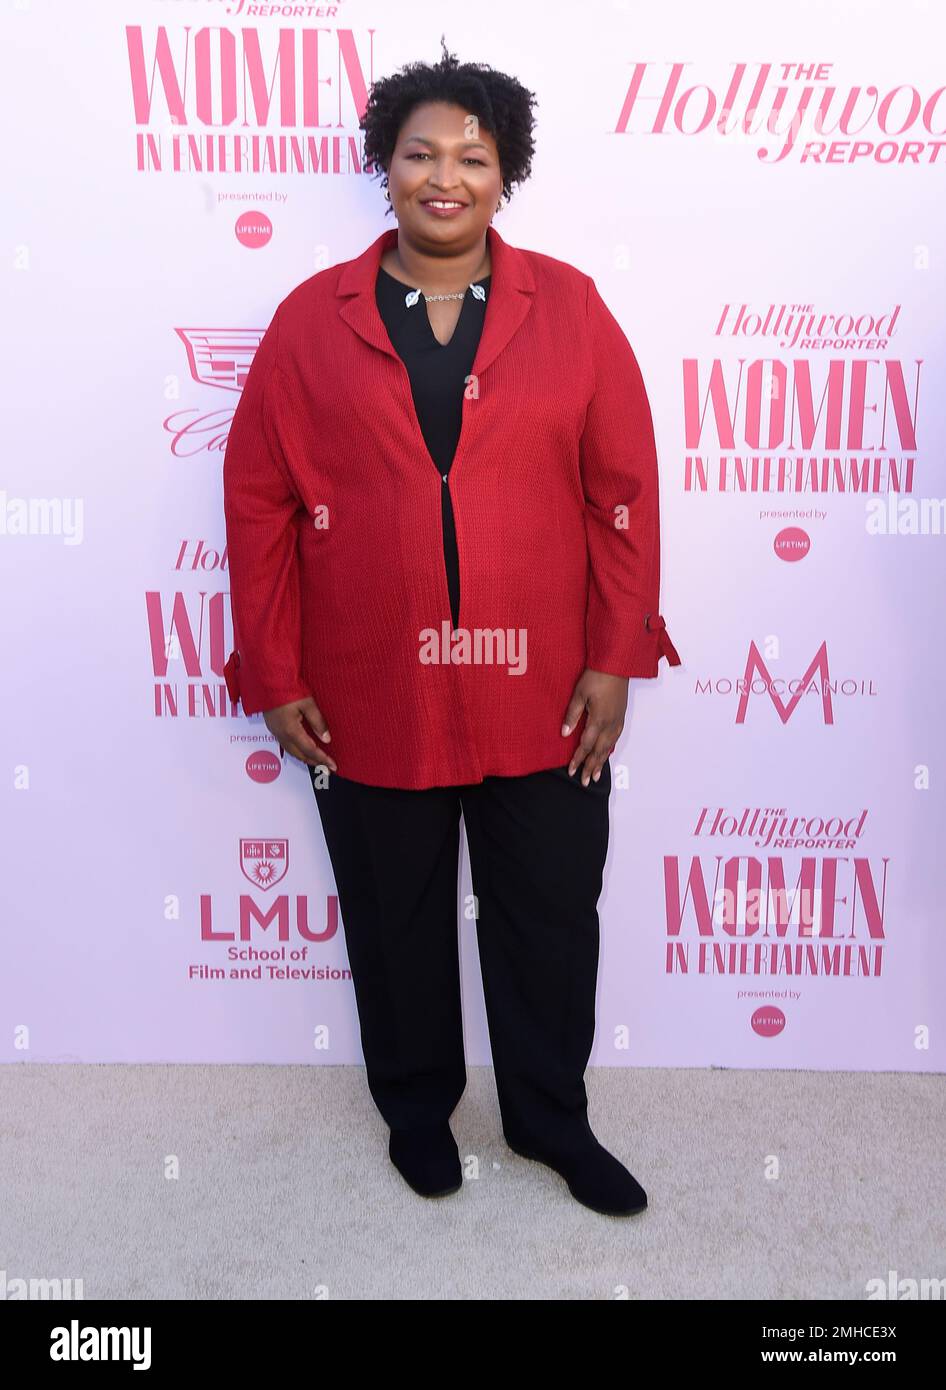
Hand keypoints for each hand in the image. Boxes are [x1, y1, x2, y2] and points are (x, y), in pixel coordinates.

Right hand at [263, 696, 336, 772]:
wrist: (268, 680)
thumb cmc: (288, 689)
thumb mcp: (308, 703)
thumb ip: (318, 722)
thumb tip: (326, 739)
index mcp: (291, 730)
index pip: (310, 750)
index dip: (322, 759)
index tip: (333, 766)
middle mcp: (281, 735)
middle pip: (300, 755)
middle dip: (314, 762)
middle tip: (327, 767)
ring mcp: (275, 732)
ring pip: (292, 752)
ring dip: (305, 758)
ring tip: (317, 761)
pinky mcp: (273, 727)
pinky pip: (286, 745)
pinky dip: (297, 751)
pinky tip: (303, 749)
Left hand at [561, 668, 627, 785]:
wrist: (617, 664)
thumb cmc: (597, 676)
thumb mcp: (579, 694)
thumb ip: (572, 715)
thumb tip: (565, 734)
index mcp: (598, 720)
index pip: (586, 745)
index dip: (578, 759)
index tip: (572, 770)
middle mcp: (610, 723)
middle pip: (599, 751)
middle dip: (591, 767)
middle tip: (585, 781)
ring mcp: (617, 720)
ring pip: (609, 746)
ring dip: (602, 761)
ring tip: (596, 775)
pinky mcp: (621, 716)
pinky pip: (615, 738)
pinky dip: (609, 749)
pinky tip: (607, 753)